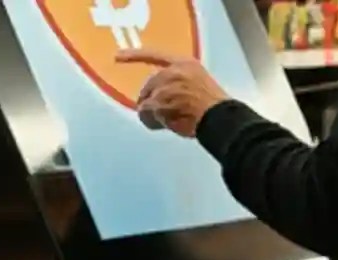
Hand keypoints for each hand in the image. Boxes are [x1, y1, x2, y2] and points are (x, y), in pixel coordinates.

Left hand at [115, 49, 229, 137]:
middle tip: (163, 115)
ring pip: (145, 102)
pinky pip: (145, 114)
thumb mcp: (198, 84)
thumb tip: (157, 100)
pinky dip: (152, 122)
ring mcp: (165, 86)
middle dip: (151, 101)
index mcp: (185, 63)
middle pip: (148, 86)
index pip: (155, 55)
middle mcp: (172, 71)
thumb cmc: (213, 108)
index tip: (117, 56)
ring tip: (170, 122)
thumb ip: (178, 84)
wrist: (220, 118)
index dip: (134, 56)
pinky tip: (165, 126)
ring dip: (154, 115)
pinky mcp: (159, 102)